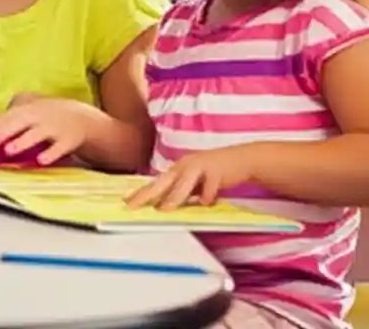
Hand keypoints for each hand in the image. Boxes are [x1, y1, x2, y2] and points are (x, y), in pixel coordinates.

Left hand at [0, 98, 86, 164]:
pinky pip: (59, 148)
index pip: (2, 118)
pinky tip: (40, 161)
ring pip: (36, 134)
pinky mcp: (68, 140)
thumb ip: (7, 118)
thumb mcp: (27, 109)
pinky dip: (50, 154)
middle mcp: (38, 117)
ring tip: (8, 151)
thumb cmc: (46, 116)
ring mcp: (53, 127)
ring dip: (22, 142)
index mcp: (25, 110)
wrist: (82, 118)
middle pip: (16, 125)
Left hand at [126, 146, 256, 210]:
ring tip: (164, 209)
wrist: (243, 159)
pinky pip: (210, 186)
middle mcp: (185, 166)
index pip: (155, 183)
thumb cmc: (215, 172)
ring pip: (184, 183)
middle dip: (146, 194)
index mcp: (177, 169)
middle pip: (163, 182)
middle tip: (133, 206)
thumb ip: (181, 191)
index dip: (141, 193)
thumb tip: (164, 205)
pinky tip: (207, 202)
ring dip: (174, 197)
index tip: (126, 203)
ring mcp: (200, 166)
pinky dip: (207, 195)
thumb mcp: (194, 181)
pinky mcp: (217, 171)